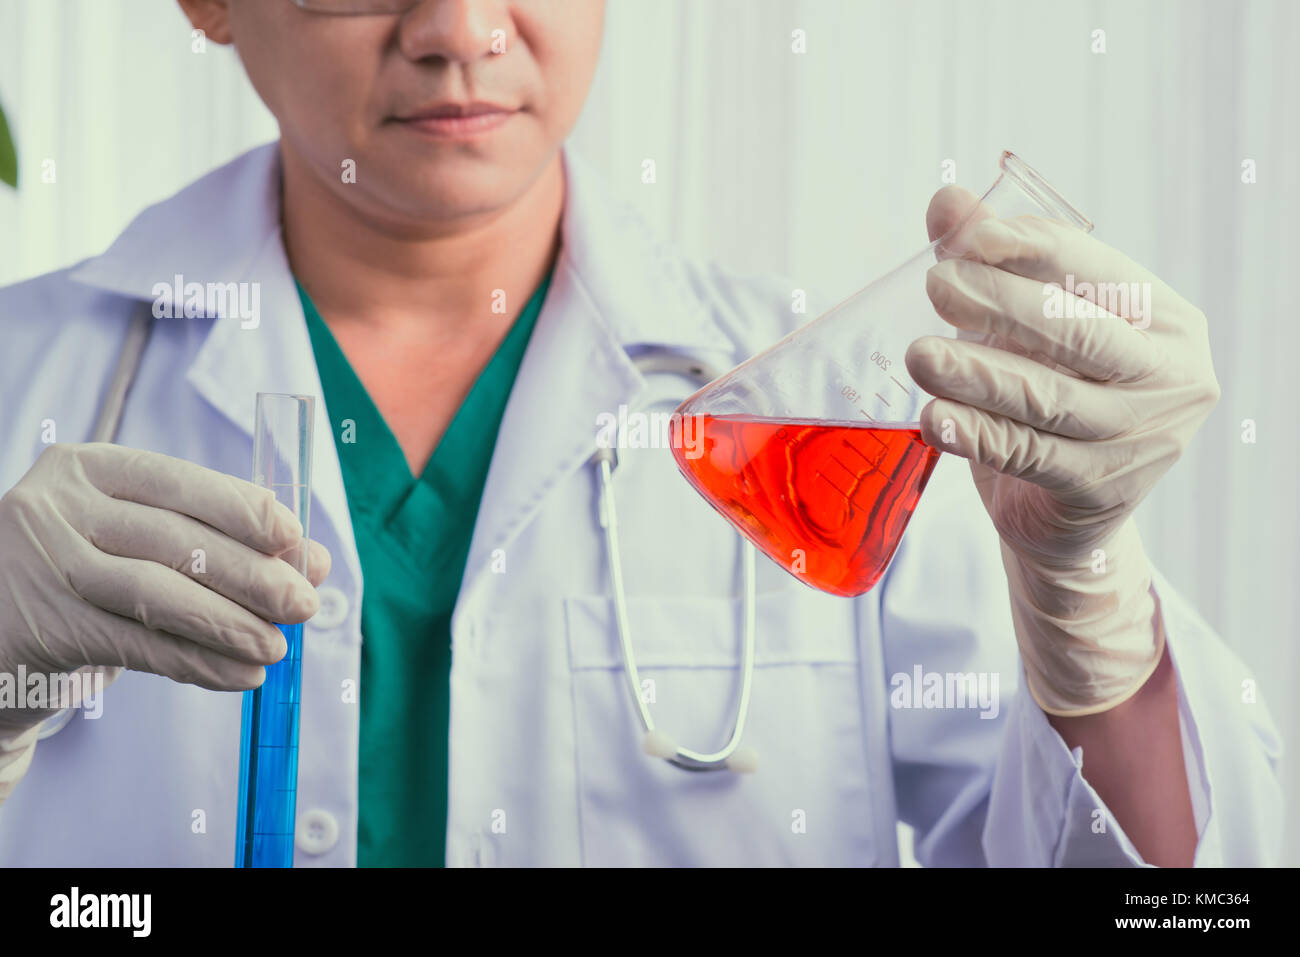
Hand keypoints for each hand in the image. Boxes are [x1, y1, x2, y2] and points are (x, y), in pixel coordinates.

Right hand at [0, 443, 330, 735]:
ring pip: (158, 594)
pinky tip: (241, 676)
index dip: (242, 509)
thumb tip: (312, 562)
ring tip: (278, 647)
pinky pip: (138, 646)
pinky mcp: (40, 628)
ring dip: (230, 625)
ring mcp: (40, 566)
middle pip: (176, 540)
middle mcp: (55, 508)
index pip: (179, 481)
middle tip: (305, 604)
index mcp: (87, 468)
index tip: (295, 538)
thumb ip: (218, 541)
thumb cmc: (88, 576)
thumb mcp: (138, 541)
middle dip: (253, 575)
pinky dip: (198, 663)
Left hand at [906, 186, 1219, 713]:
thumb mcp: (1031, 331)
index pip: (1095, 268)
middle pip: (1076, 330)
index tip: (966, 237)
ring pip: (1046, 397)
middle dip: (1000, 303)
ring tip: (918, 355)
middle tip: (936, 285)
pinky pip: (1025, 454)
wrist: (1067, 515)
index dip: (1028, 246)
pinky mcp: (1099, 490)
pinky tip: (933, 418)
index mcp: (1164, 318)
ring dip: (976, 373)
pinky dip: (974, 435)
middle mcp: (1168, 375)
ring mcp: (1140, 438)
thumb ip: (993, 264)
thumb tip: (945, 200)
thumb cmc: (1051, 397)